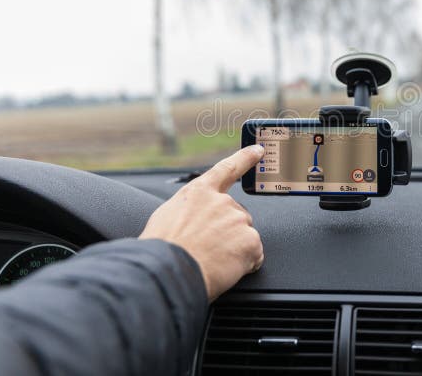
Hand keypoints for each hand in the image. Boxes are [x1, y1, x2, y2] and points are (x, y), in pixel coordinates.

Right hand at [139, 144, 264, 300]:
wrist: (168, 271)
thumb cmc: (162, 249)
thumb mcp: (166, 218)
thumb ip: (189, 211)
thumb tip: (194, 219)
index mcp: (199, 192)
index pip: (227, 169)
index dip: (245, 158)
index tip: (259, 150)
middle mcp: (222, 202)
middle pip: (236, 215)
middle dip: (228, 233)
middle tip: (207, 250)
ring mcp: (238, 220)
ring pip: (244, 237)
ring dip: (234, 250)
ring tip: (211, 261)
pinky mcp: (250, 241)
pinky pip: (254, 256)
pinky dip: (244, 265)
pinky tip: (224, 268)